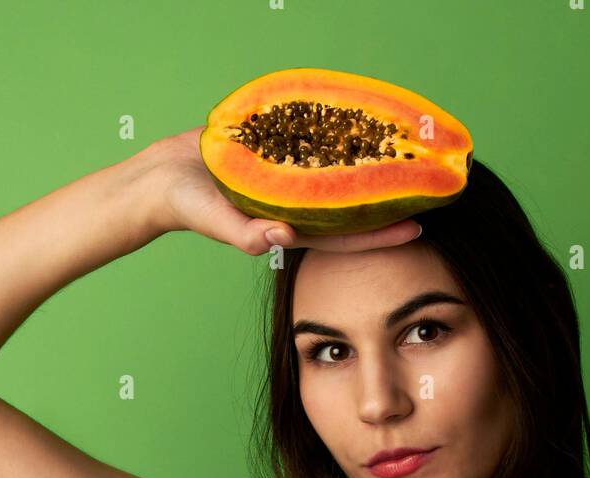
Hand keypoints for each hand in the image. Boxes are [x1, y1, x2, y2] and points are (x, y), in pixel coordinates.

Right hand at [129, 128, 422, 255]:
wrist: (163, 176)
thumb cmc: (188, 206)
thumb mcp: (216, 221)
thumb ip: (246, 235)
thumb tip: (281, 239)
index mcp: (292, 226)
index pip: (347, 235)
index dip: (381, 233)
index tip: (418, 227)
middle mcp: (298, 204)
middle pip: (352, 204)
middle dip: (387, 198)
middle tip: (426, 187)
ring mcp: (290, 179)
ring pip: (339, 174)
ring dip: (369, 166)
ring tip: (404, 154)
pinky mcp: (278, 151)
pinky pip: (316, 143)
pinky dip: (339, 136)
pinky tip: (363, 125)